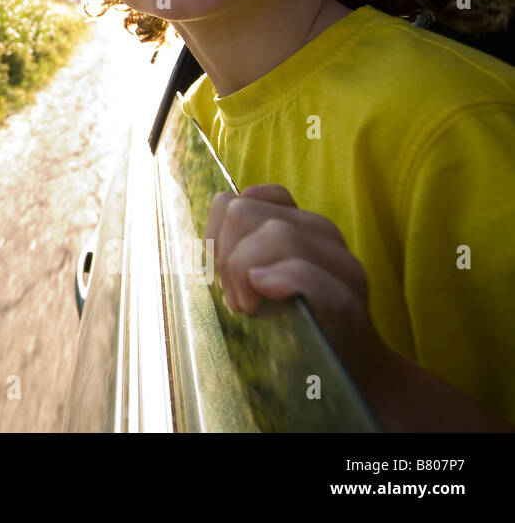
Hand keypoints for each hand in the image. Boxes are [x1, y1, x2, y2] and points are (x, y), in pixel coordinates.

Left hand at [205, 183, 387, 372]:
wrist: (349, 367)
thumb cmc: (296, 319)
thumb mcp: (262, 273)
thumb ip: (242, 245)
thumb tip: (216, 226)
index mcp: (301, 222)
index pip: (246, 196)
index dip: (218, 231)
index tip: (221, 266)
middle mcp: (323, 233)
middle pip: (244, 212)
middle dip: (224, 255)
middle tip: (235, 295)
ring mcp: (338, 265)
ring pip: (274, 235)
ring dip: (242, 274)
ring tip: (248, 307)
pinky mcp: (344, 301)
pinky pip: (302, 272)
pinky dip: (276, 280)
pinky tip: (261, 297)